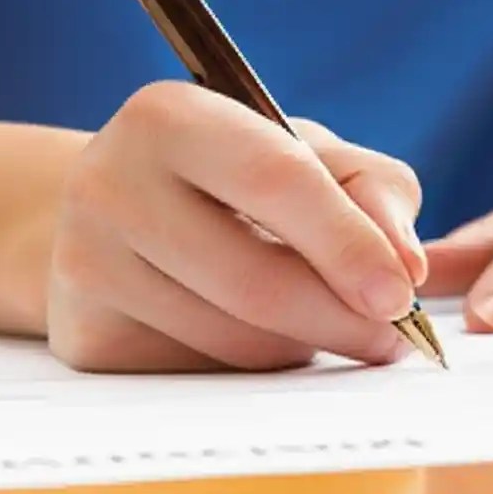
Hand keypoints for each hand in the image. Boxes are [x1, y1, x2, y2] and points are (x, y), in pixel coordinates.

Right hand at [47, 81, 425, 371]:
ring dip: (305, 346)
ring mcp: (86, 267)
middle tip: (393, 337)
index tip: (402, 295)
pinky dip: (259, 367)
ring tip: (323, 320)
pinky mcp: (88, 338)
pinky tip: (261, 333)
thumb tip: (406, 266)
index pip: (276, 181)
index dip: (349, 245)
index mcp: (171, 118)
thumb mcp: (309, 152)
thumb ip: (374, 189)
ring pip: (235, 342)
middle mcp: (110, 185)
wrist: (120, 213)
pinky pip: (207, 375)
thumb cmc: (237, 177)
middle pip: (255, 281)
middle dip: (343, 320)